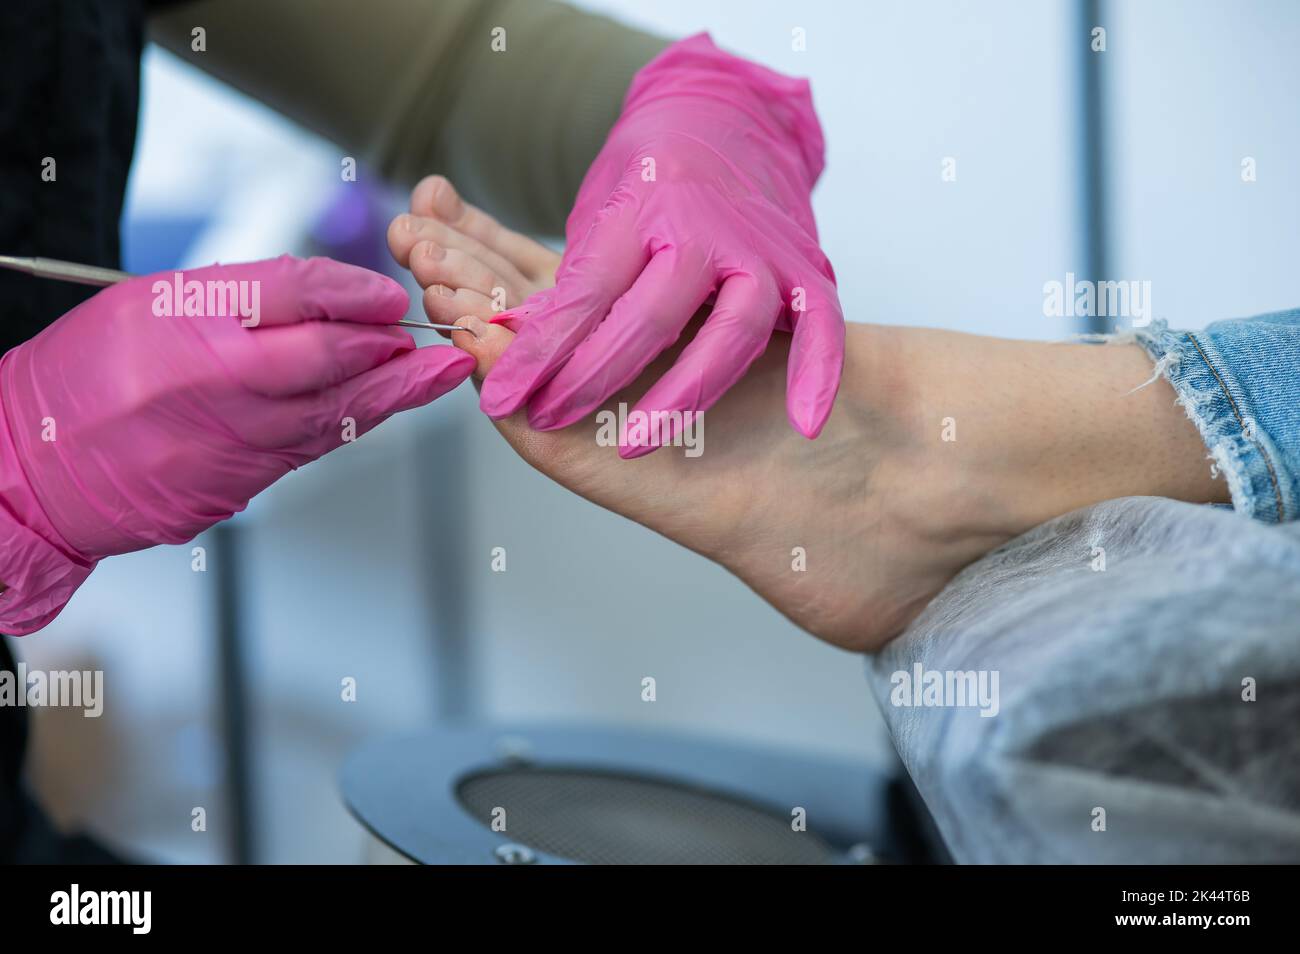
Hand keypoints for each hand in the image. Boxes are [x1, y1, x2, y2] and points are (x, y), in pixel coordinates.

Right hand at [0, 255, 473, 632]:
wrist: (38, 472)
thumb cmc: (87, 374)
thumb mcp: (150, 303)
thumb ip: (244, 295)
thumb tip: (332, 294)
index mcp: (184, 338)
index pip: (289, 304)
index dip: (351, 295)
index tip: (390, 291)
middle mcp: (213, 397)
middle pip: (326, 366)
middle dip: (390, 349)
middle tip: (442, 335)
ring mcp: (230, 451)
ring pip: (332, 416)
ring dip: (395, 392)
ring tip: (442, 371)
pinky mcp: (240, 488)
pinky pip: (310, 448)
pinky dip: (353, 423)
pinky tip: (387, 404)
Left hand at [475, 34, 845, 449]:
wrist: (728, 119)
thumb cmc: (648, 179)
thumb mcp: (598, 212)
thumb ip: (573, 278)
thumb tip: (509, 338)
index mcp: (642, 205)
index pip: (586, 289)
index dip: (541, 349)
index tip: (502, 398)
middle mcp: (706, 225)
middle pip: (653, 312)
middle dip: (595, 374)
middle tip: (551, 417)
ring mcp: (762, 248)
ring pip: (735, 329)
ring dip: (685, 394)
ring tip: (635, 445)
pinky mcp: (807, 268)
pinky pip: (822, 327)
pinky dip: (818, 375)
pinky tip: (806, 423)